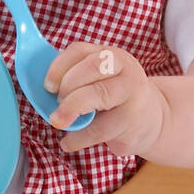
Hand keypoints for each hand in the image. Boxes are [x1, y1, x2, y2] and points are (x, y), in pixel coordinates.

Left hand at [43, 42, 165, 156]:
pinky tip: (68, 143)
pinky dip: (78, 137)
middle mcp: (125, 68)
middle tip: (56, 102)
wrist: (152, 120)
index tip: (47, 85)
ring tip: (57, 121)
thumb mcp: (100, 82)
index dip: (59, 66)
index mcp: (110, 55)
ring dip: (71, 108)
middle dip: (67, 85)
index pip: (80, 50)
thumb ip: (74, 80)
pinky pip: (100, 128)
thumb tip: (41, 90)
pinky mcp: (133, 119)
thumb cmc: (115, 99)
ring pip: (99, 93)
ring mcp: (132, 92)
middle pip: (92, 67)